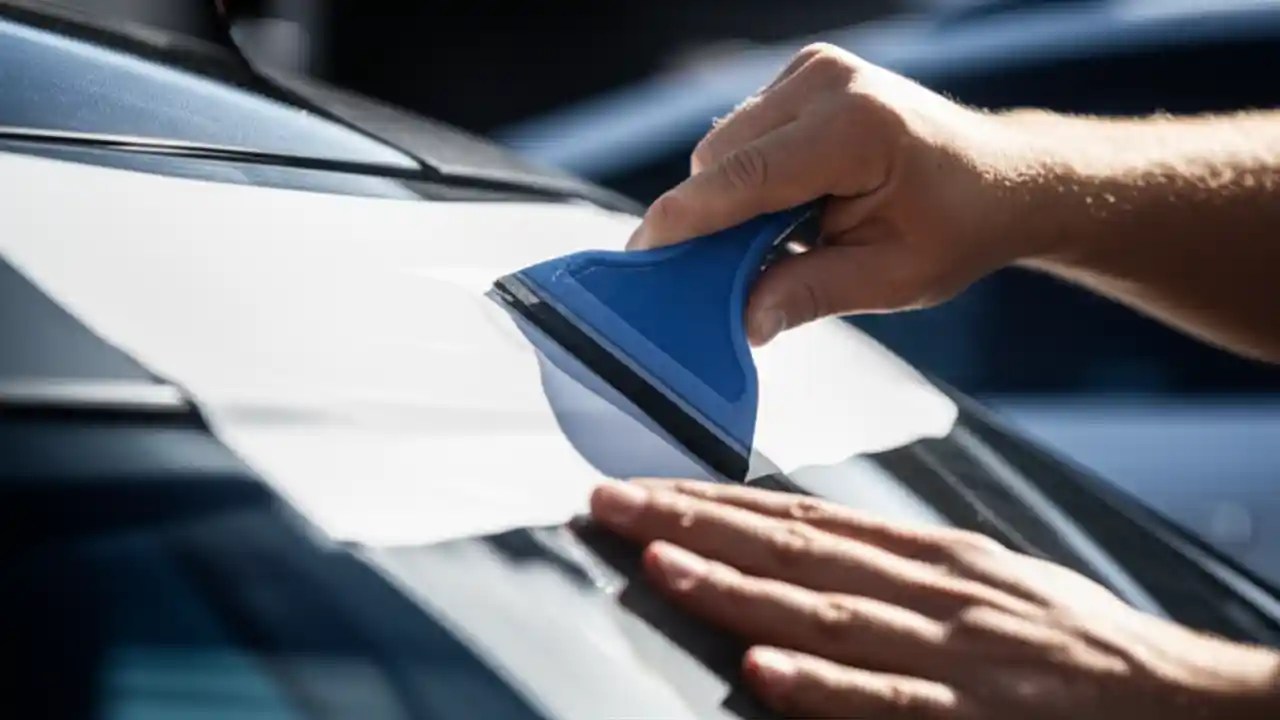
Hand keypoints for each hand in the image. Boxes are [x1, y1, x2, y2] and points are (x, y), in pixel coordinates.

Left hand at [589, 480, 1279, 718]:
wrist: (1169, 695)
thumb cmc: (1066, 638)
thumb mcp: (977, 574)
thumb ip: (892, 562)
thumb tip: (808, 541)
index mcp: (924, 554)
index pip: (797, 517)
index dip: (713, 500)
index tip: (646, 487)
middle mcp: (925, 589)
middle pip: (789, 549)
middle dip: (693, 523)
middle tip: (611, 502)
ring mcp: (945, 652)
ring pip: (822, 612)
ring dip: (734, 588)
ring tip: (660, 563)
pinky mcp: (970, 715)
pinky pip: (886, 700)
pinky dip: (822, 685)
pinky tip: (763, 671)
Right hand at [627, 43, 1030, 344]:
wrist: (1001, 178)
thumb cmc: (955, 229)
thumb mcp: (890, 279)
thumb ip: (811, 293)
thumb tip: (743, 321)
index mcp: (856, 130)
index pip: (743, 175)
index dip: (685, 220)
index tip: (642, 258)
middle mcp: (829, 83)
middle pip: (721, 158)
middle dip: (715, 218)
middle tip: (737, 273)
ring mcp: (817, 70)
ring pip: (725, 144)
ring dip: (734, 195)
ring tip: (787, 233)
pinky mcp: (808, 73)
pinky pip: (745, 131)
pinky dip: (751, 173)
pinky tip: (794, 201)